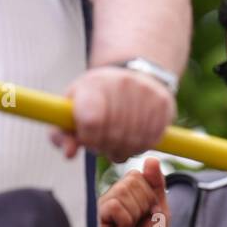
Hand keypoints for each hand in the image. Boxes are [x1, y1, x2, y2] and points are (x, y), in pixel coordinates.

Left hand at [50, 67, 175, 162]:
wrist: (131, 73)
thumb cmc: (95, 97)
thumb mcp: (71, 109)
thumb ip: (62, 134)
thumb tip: (70, 154)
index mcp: (93, 85)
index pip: (91, 121)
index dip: (88, 138)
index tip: (86, 137)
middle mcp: (122, 84)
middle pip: (113, 135)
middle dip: (104, 147)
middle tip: (102, 142)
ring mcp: (146, 93)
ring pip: (133, 141)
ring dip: (122, 149)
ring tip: (116, 141)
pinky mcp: (164, 103)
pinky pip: (152, 140)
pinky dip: (140, 146)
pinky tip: (133, 137)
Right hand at [99, 157, 169, 226]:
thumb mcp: (160, 210)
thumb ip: (157, 184)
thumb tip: (151, 159)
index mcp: (130, 191)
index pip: (140, 174)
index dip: (150, 195)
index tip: (149, 212)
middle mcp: (115, 194)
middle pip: (132, 180)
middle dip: (143, 205)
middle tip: (138, 222)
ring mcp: (105, 204)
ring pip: (123, 192)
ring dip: (133, 215)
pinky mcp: (96, 216)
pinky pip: (114, 206)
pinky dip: (123, 222)